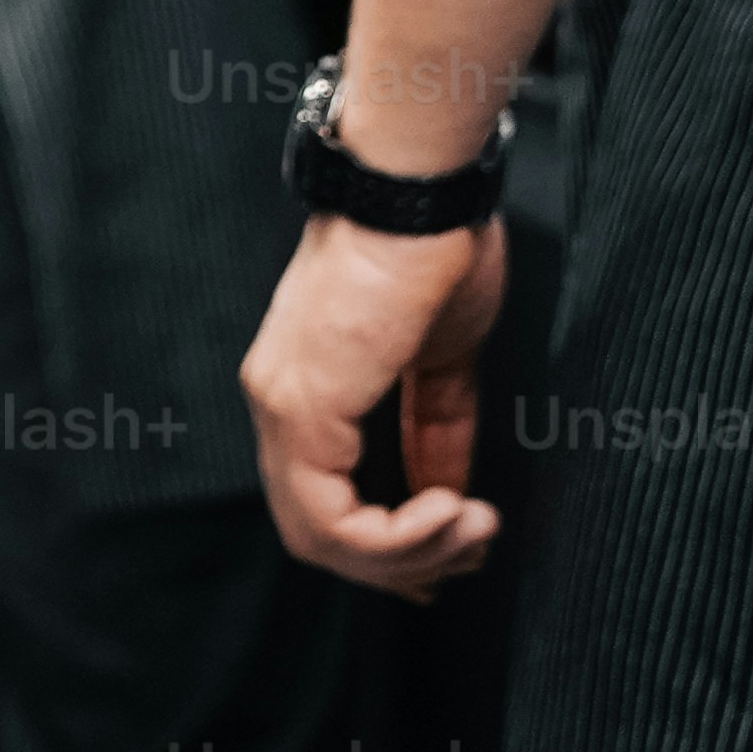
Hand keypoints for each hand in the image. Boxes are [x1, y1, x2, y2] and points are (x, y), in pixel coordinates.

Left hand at [244, 206, 506, 593]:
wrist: (419, 189)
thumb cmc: (436, 248)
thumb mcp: (444, 360)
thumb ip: (435, 428)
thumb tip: (447, 492)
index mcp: (305, 387)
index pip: (322, 502)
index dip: (387, 547)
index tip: (455, 549)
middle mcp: (277, 400)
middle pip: (318, 533)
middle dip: (405, 562)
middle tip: (474, 545)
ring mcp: (282, 404)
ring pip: (321, 539)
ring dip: (410, 556)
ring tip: (473, 528)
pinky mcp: (302, 405)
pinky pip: (332, 518)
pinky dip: (396, 539)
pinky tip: (451, 509)